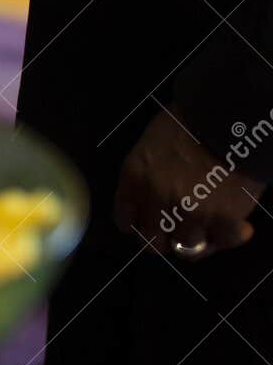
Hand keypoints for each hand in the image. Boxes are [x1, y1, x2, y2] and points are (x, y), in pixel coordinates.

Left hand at [113, 108, 262, 260]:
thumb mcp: (151, 143)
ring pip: (187, 248)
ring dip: (200, 238)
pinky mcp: (222, 219)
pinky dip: (231, 237)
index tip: (150, 223)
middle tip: (180, 231)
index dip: (139, 224)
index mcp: (134, 179)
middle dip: (165, 239)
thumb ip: (146, 173)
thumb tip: (151, 197)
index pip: (124, 220)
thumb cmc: (190, 121)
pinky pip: (224, 241)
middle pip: (152, 242)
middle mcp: (155, 201)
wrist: (230, 117)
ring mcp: (188, 213)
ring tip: (213, 225)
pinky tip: (240, 226)